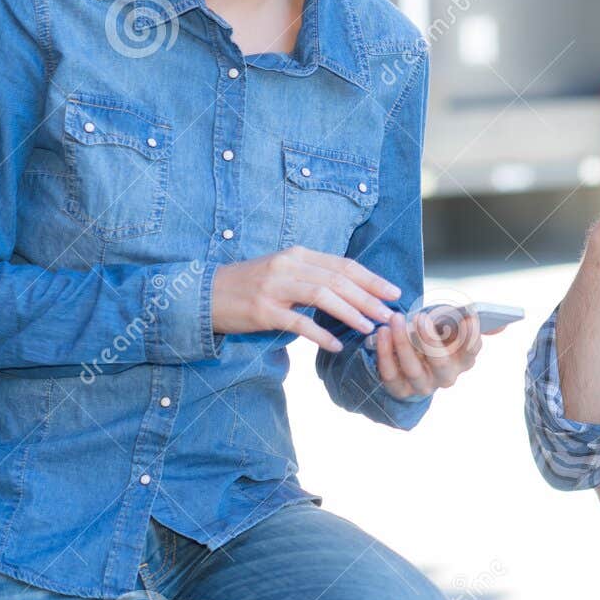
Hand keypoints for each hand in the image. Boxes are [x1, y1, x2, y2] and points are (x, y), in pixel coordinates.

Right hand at [211, 245, 399, 352]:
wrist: (206, 294)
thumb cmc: (251, 286)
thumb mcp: (284, 272)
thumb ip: (313, 276)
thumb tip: (352, 291)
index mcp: (297, 255)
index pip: (343, 264)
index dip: (371, 279)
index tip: (393, 292)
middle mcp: (288, 265)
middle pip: (338, 279)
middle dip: (369, 297)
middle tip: (389, 314)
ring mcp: (274, 287)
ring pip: (323, 296)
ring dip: (351, 312)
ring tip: (370, 327)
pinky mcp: (263, 310)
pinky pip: (298, 322)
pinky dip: (320, 334)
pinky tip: (337, 344)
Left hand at [372, 304, 505, 400]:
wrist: (412, 363)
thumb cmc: (436, 339)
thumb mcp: (454, 329)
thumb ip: (473, 325)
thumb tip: (503, 324)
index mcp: (464, 361)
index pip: (471, 352)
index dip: (470, 336)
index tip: (467, 316)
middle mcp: (446, 377)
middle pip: (441, 363)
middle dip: (431, 340)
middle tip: (421, 318)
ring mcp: (422, 386)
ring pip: (413, 368)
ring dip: (403, 343)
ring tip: (396, 320)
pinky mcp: (399, 390)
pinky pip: (390, 373)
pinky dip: (384, 353)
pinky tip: (382, 332)